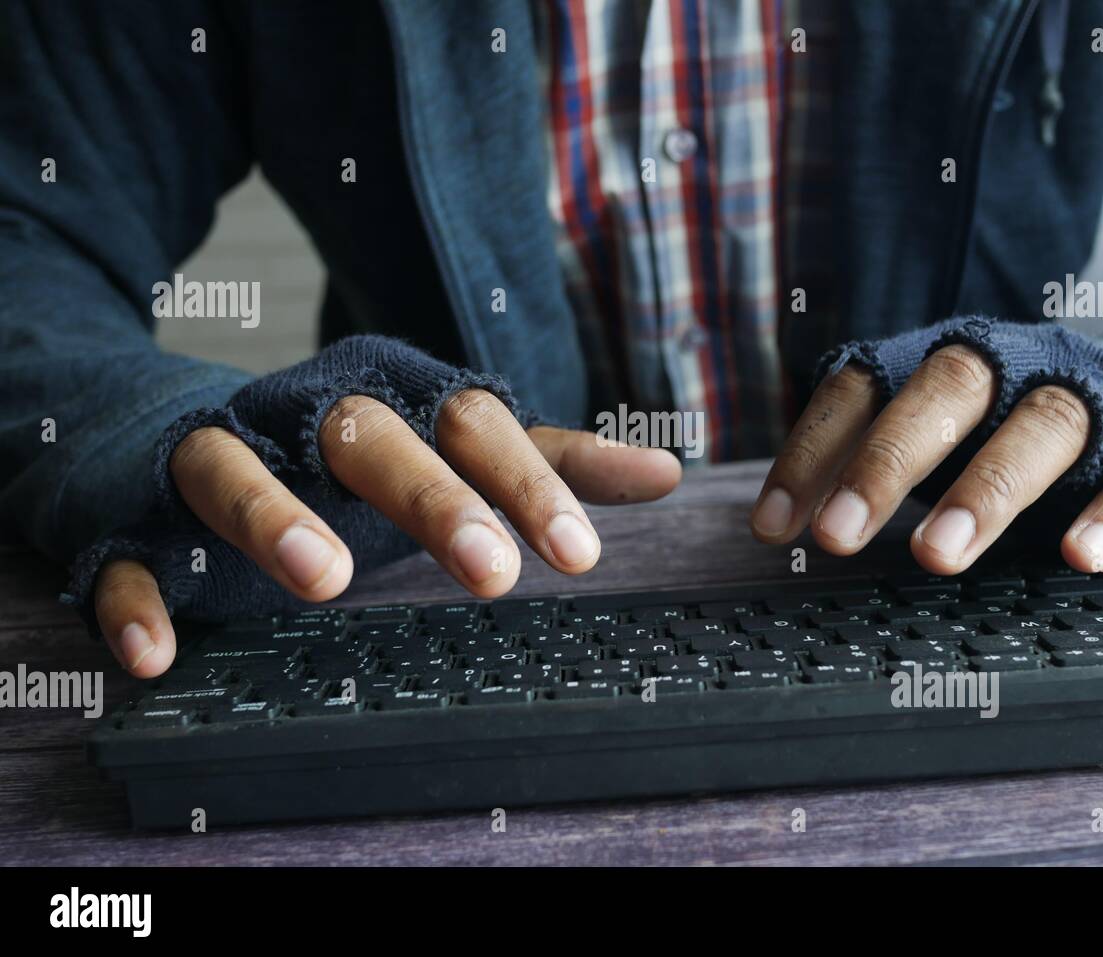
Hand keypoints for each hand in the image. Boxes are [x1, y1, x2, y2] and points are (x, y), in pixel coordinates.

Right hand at [94, 390, 680, 675]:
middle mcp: (307, 416)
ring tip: (323, 581)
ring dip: (277, 515)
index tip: (582, 556)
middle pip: (370, 435)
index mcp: (395, 401)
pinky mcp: (139, 510)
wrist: (184, 437)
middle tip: (490, 574)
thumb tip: (667, 472)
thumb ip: (547, 463)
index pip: (474, 425)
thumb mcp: (455, 452)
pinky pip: (131, 550)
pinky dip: (136, 597)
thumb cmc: (350, 458)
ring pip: (237, 466)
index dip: (528, 483)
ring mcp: (217, 454)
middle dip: (430, 497)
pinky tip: (156, 654)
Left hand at [751, 344, 1102, 574]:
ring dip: (986, 490)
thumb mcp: (937, 441)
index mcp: (942, 362)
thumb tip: (782, 526)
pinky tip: (1079, 555)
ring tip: (936, 556)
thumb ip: (869, 466)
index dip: (814, 452)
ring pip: (1041, 428)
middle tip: (837, 536)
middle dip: (887, 461)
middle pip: (947, 391)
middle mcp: (1013, 365)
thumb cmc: (1009, 438)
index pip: (864, 389)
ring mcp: (1090, 404)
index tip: (774, 528)